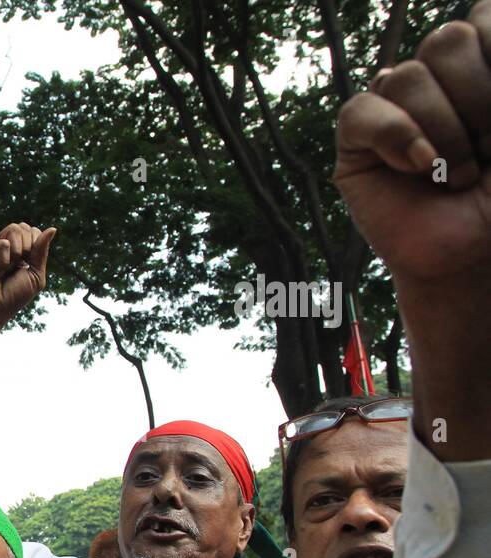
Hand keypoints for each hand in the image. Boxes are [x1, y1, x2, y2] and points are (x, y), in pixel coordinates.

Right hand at [0, 222, 56, 325]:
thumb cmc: (14, 296)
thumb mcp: (36, 274)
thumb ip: (42, 251)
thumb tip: (53, 228)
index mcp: (21, 251)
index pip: (34, 231)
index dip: (36, 245)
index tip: (28, 264)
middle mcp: (7, 246)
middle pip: (25, 227)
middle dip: (27, 248)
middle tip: (17, 267)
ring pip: (14, 228)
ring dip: (16, 254)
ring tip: (6, 269)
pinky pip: (3, 243)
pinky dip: (4, 262)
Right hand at [334, 3, 490, 282]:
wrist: (471, 257)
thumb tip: (469, 34)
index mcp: (484, 66)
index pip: (486, 17)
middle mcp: (440, 80)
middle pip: (446, 41)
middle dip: (475, 98)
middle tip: (488, 152)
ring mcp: (396, 108)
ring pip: (406, 77)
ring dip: (441, 132)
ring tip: (455, 175)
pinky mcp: (358, 142)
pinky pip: (361, 112)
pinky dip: (393, 135)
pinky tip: (417, 166)